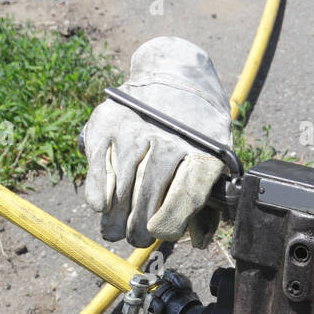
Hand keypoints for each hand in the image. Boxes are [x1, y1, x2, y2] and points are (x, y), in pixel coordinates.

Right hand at [82, 37, 231, 248]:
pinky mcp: (106, 122)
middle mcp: (168, 137)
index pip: (186, 194)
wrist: (172, 72)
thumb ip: (207, 196)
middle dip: (138, 227)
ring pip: (122, 183)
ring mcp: (135, 129)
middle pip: (149, 193)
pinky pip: (100, 164)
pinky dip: (98, 189)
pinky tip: (99, 207)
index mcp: (202, 149)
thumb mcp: (216, 154)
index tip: (161, 234)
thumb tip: (200, 240)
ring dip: (115, 217)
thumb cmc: (196, 128)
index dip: (170, 222)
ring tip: (113, 232)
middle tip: (135, 239)